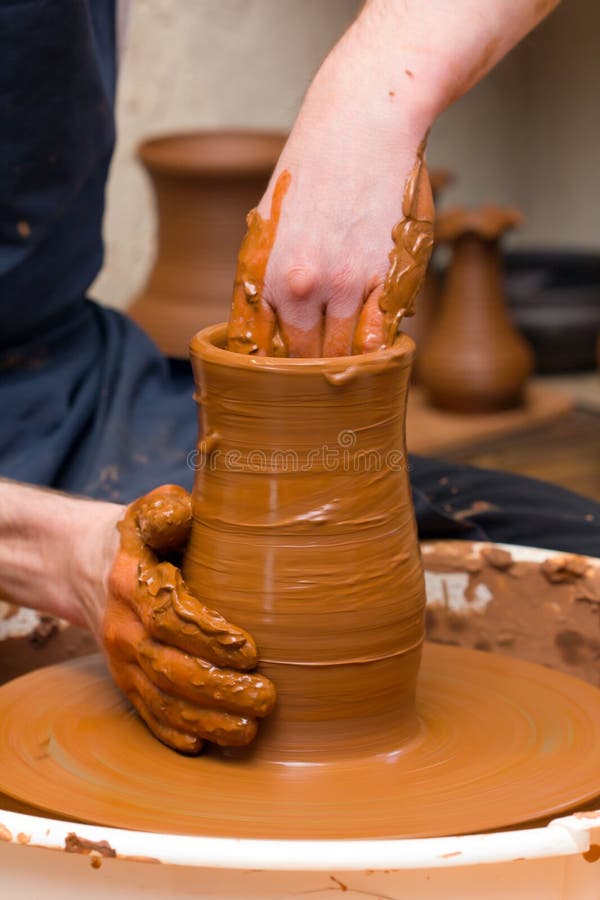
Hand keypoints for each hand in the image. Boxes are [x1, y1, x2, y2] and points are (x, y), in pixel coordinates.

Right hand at [103, 484, 275, 753]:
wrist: (83, 567)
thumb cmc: (137, 539)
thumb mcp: (148, 513)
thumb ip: (166, 510)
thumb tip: (183, 511)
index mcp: (132, 584)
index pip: (170, 617)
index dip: (209, 637)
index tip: (250, 649)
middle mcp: (123, 629)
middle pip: (171, 669)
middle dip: (221, 689)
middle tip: (267, 697)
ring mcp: (123, 662)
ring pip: (164, 701)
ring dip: (208, 721)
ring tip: (250, 730)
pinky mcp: (125, 682)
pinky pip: (148, 715)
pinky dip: (175, 734)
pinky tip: (206, 747)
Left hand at [228, 0, 557, 358]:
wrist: (363, 124)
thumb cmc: (314, 170)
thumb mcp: (269, 224)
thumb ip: (266, 278)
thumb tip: (260, 327)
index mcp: (263, 276)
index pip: (266, 351)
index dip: (278, 370)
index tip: (287, 377)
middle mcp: (298, 287)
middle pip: (304, 360)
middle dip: (311, 373)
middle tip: (318, 378)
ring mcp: (344, 285)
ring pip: (343, 354)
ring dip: (345, 361)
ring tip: (347, 361)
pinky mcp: (386, 278)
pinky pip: (380, 336)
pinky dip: (376, 345)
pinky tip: (373, 339)